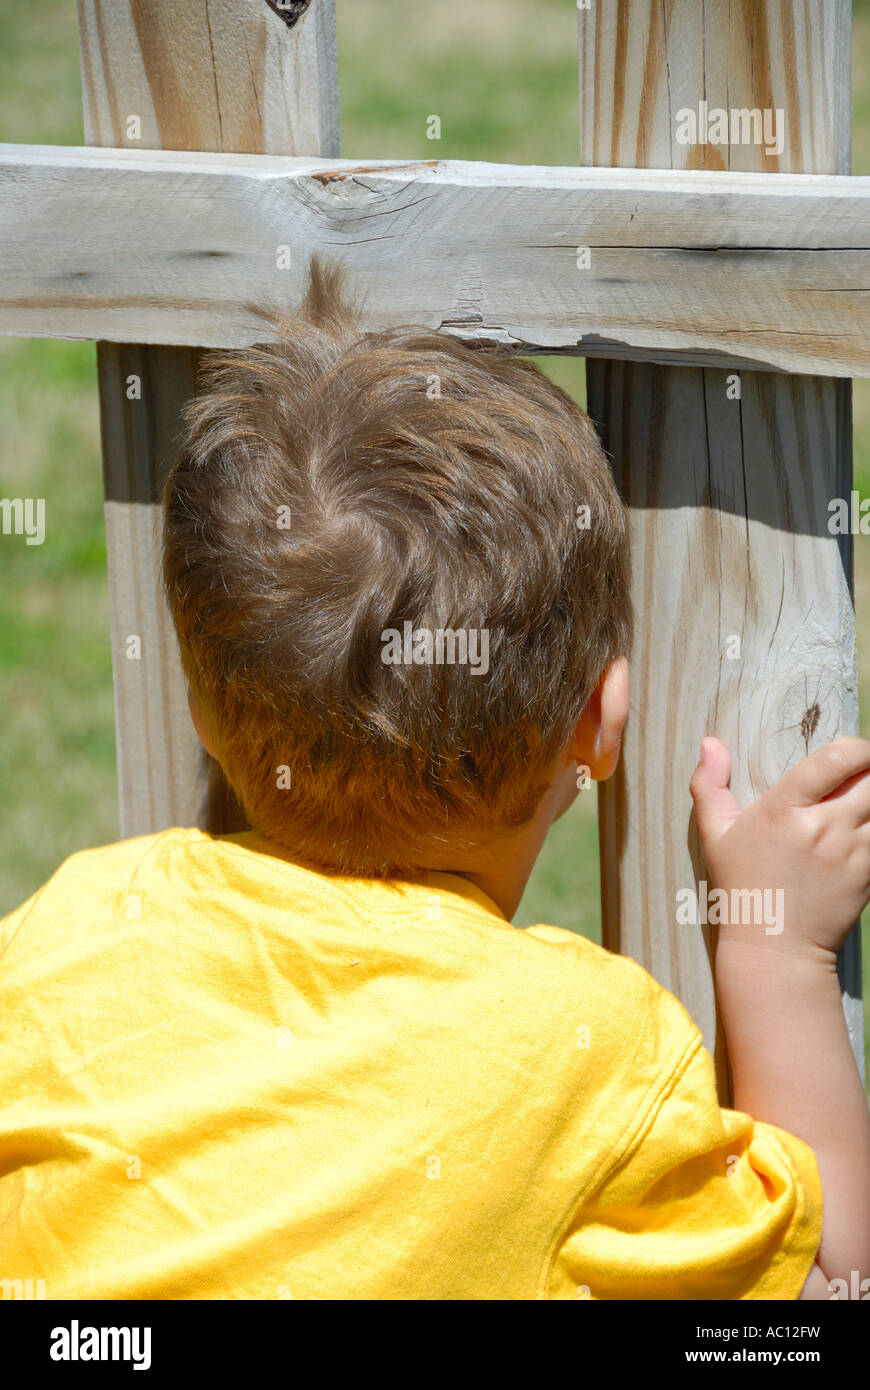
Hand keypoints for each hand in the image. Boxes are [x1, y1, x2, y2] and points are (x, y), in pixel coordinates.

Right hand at [689, 735, 869, 959]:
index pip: (836, 759)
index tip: (852, 752)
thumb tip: (710, 742)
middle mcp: (823, 827)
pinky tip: (862, 832)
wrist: (776, 949)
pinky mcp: (869, 874)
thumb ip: (709, 785)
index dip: (855, 747)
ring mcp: (850, 853)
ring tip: (862, 806)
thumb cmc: (743, 887)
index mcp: (783, 810)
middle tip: (860, 777)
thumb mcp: (715, 836)